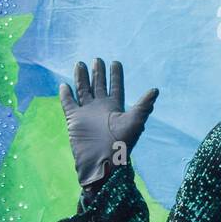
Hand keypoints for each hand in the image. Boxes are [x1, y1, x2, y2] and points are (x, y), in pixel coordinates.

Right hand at [58, 58, 158, 186]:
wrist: (103, 162)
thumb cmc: (122, 144)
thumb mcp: (135, 122)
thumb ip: (144, 105)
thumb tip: (156, 89)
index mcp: (116, 107)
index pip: (116, 87)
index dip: (116, 75)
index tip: (115, 62)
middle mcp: (101, 108)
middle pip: (98, 86)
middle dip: (98, 73)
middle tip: (98, 59)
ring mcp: (86, 113)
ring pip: (83, 90)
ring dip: (81, 78)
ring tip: (80, 64)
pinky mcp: (74, 119)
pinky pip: (68, 103)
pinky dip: (66, 94)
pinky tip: (64, 84)